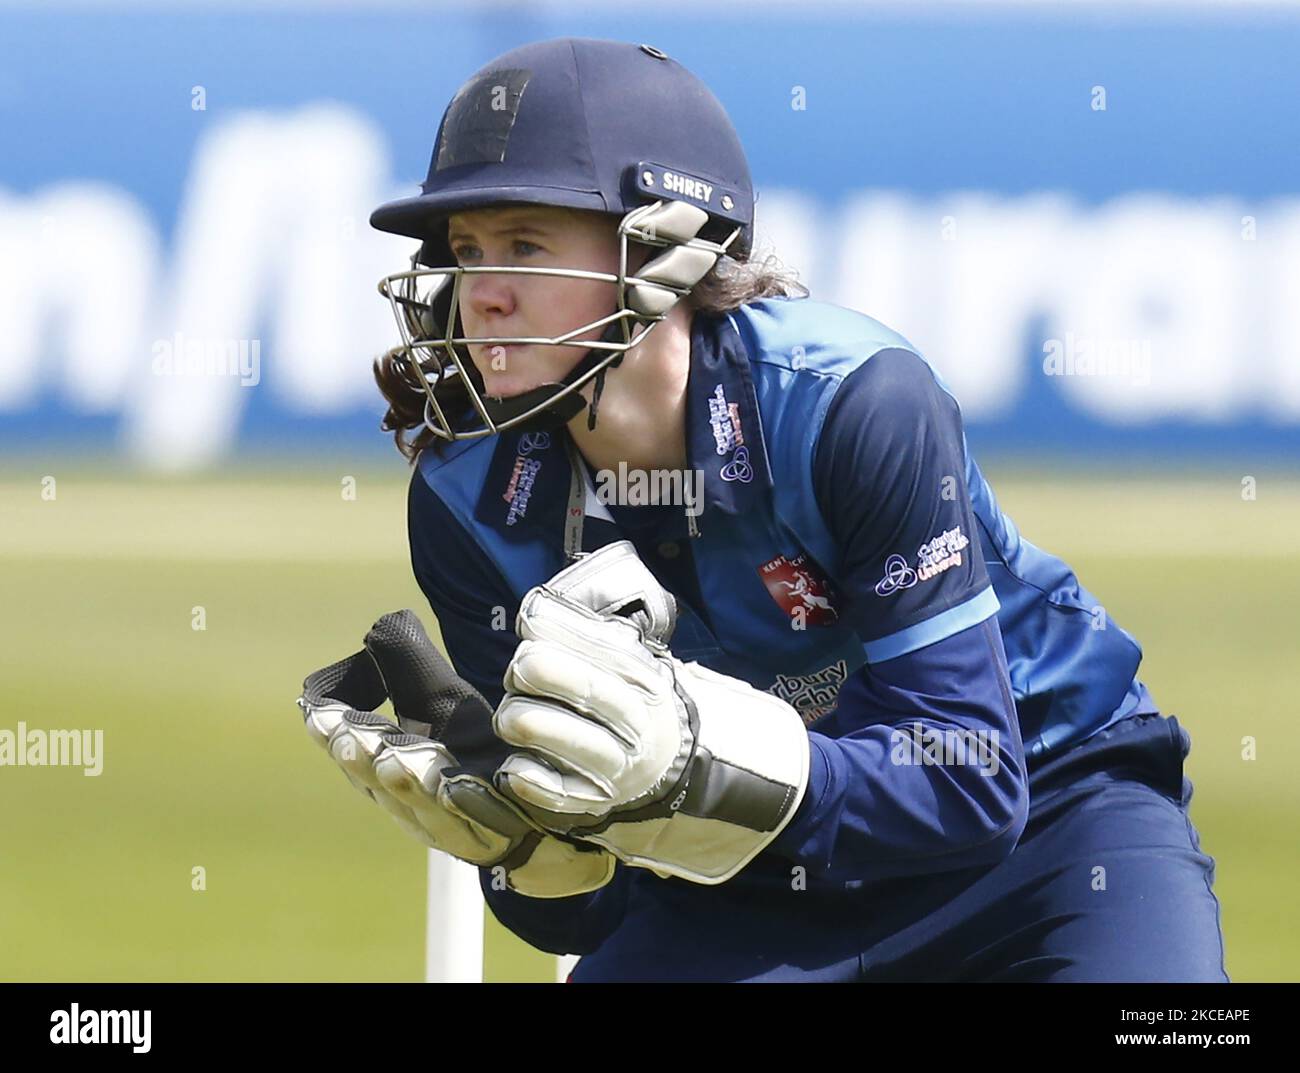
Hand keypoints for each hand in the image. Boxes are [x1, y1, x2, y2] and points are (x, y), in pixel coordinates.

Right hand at [297, 610, 614, 898]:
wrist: (529, 809)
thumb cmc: (475, 747)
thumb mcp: (442, 702)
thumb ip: (410, 666)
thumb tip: (381, 627)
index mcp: (386, 771)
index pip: (353, 753)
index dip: (335, 735)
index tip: (319, 714)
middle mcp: (408, 803)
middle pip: (380, 783)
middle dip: (365, 760)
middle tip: (349, 737)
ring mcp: (446, 826)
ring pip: (423, 806)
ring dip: (409, 784)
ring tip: (396, 760)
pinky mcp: (489, 837)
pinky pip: (475, 824)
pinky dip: (465, 806)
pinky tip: (458, 785)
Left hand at [493, 542, 810, 884]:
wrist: (659, 760)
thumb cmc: (623, 698)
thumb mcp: (619, 661)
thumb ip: (579, 634)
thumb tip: (532, 612)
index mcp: (646, 684)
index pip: (609, 655)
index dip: (566, 637)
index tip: (528, 622)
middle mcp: (638, 726)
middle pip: (596, 695)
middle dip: (550, 674)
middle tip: (518, 666)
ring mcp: (617, 768)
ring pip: (577, 745)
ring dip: (534, 725)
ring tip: (509, 715)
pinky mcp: (594, 802)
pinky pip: (562, 794)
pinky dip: (534, 781)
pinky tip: (514, 764)